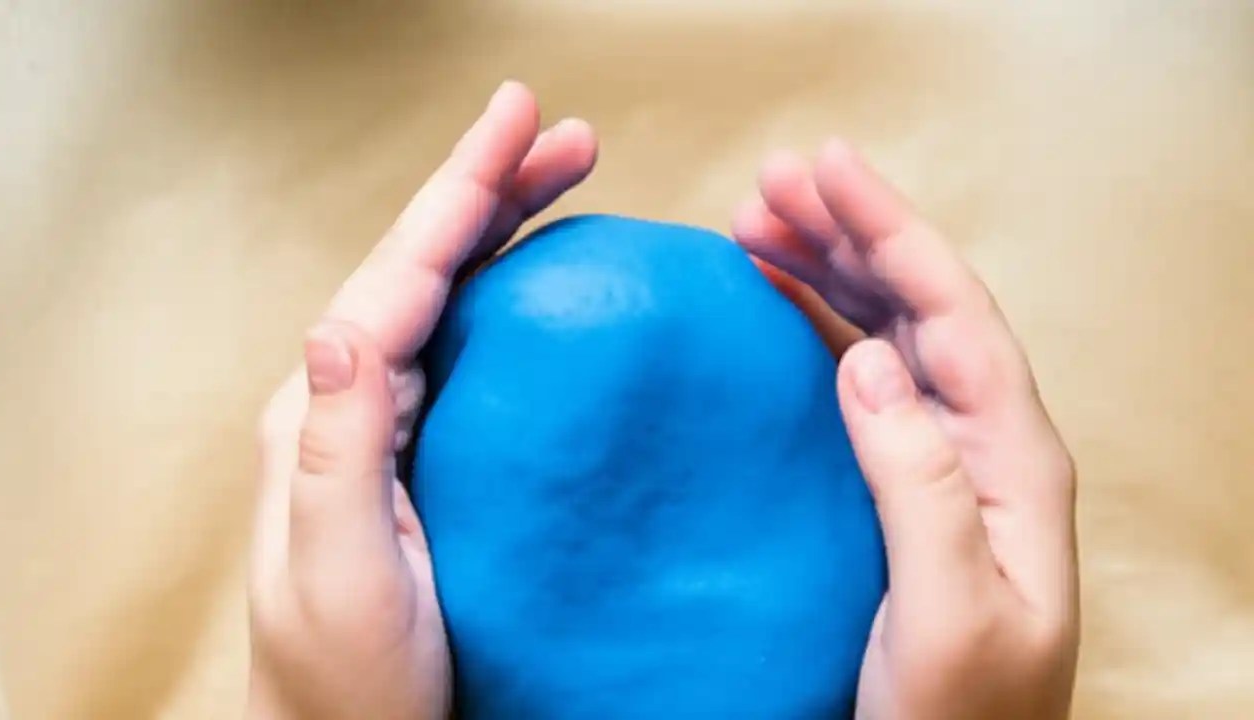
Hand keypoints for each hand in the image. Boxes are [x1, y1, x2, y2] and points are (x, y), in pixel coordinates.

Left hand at [248, 81, 597, 719]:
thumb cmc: (348, 685)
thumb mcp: (342, 576)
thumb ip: (334, 451)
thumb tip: (341, 322)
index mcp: (324, 417)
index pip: (398, 279)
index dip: (460, 192)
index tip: (518, 122)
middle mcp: (348, 403)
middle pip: (424, 267)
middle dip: (491, 191)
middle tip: (568, 138)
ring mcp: (386, 427)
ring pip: (448, 297)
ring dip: (501, 229)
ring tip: (560, 178)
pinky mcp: (424, 455)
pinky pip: (467, 348)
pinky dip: (507, 294)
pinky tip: (542, 278)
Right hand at [733, 141, 1078, 718]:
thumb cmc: (956, 718)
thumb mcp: (947, 610)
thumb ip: (919, 482)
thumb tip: (865, 358)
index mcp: (1013, 460)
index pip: (953, 312)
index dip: (891, 229)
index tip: (825, 169)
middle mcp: (984, 445)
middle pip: (920, 305)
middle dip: (849, 232)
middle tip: (771, 183)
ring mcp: (942, 461)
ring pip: (888, 332)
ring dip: (829, 269)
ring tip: (761, 224)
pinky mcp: (900, 485)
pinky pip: (861, 381)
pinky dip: (816, 328)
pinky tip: (780, 303)